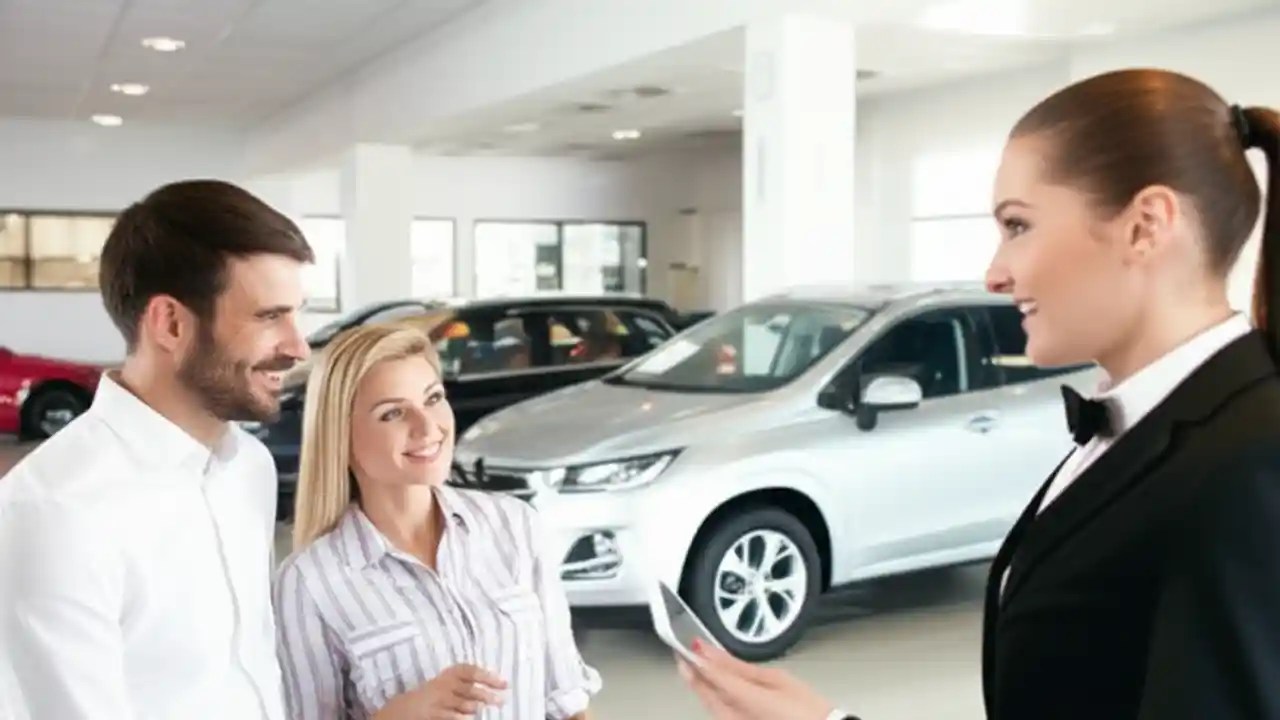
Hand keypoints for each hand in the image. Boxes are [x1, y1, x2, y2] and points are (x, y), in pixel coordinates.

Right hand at [374, 663, 507, 719]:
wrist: (404, 708)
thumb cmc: (434, 695)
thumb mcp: (448, 683)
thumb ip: (466, 683)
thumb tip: (495, 689)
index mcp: (450, 675)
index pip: (471, 671)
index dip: (488, 676)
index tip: (505, 683)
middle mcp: (444, 685)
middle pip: (469, 688)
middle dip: (487, 695)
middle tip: (502, 701)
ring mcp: (437, 700)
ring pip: (461, 703)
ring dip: (475, 707)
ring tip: (484, 709)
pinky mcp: (432, 713)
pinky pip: (448, 716)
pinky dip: (459, 718)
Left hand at [678, 640, 835, 719]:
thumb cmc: (804, 708)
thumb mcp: (773, 678)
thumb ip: (736, 666)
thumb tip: (710, 652)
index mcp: (741, 699)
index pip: (705, 674)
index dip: (692, 655)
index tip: (688, 641)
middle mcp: (730, 716)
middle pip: (700, 689)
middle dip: (693, 667)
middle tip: (690, 648)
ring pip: (705, 699)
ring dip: (701, 679)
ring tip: (703, 661)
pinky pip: (716, 708)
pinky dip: (713, 692)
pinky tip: (718, 682)